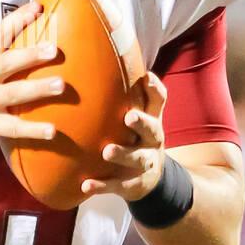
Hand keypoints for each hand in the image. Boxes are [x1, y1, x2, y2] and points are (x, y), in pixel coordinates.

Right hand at [0, 0, 61, 159]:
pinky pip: (13, 128)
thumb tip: (39, 43)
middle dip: (30, 55)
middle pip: (6, 63)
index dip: (17, 20)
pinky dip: (33, 129)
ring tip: (61, 85)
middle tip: (54, 49)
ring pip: (12, 93)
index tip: (37, 7)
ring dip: (38, 89)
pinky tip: (53, 130)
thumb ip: (1, 59)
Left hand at [80, 72, 167, 200]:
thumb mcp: (141, 117)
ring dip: (122, 154)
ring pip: (137, 159)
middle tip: (129, 117)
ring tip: (106, 151)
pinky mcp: (132, 184)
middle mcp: (152, 141)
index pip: (159, 102)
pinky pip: (117, 186)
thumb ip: (133, 95)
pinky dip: (102, 186)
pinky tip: (85, 185)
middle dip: (142, 123)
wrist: (151, 180)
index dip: (155, 89)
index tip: (146, 77)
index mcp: (153, 121)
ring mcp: (144, 164)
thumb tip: (115, 59)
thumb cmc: (138, 139)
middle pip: (153, 130)